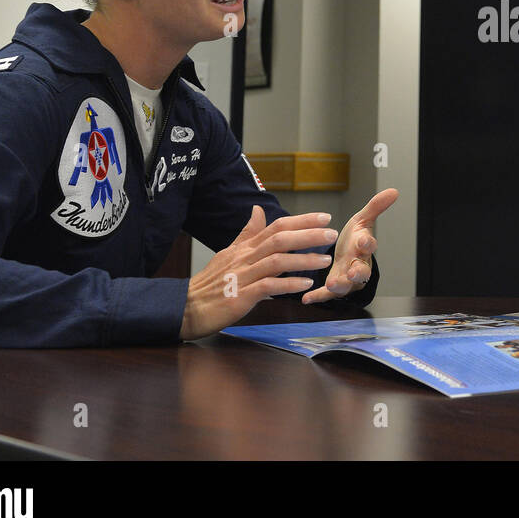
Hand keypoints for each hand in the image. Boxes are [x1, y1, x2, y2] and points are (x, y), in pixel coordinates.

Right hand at [181, 207, 339, 339]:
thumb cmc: (211, 283)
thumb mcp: (229, 254)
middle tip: (331, 233)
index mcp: (244, 247)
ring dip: (303, 259)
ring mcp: (243, 276)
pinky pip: (268, 286)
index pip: (275, 226)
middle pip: (280, 239)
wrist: (186, 307)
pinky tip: (306, 284)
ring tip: (325, 260)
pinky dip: (288, 284)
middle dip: (308, 235)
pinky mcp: (241, 295)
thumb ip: (246, 233)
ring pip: (277, 261)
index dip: (301, 221)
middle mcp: (245, 257)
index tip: (324, 217)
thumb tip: (258, 210)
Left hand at [302, 188, 397, 303]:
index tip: (364, 240)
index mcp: (363, 248)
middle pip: (363, 271)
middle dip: (359, 272)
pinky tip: (307, 298)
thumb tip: (394, 191)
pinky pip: (327, 294)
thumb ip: (376, 207)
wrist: (347, 259)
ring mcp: (347, 278)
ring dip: (340, 285)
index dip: (368, 243)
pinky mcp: (334, 288)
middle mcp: (358, 265)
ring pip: (347, 285)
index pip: (369, 246)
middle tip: (354, 272)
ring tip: (332, 284)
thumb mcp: (363, 221)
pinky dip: (318, 296)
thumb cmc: (354, 240)